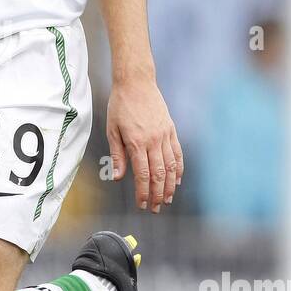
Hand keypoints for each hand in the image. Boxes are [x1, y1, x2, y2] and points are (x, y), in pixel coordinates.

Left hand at [106, 74, 182, 211]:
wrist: (136, 82)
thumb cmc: (120, 105)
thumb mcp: (112, 130)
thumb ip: (117, 155)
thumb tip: (117, 177)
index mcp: (136, 142)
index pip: (142, 174)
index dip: (143, 192)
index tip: (142, 204)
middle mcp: (153, 140)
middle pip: (159, 174)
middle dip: (157, 194)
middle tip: (155, 208)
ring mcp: (164, 135)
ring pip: (171, 166)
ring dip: (169, 186)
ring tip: (166, 199)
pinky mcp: (171, 130)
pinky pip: (177, 153)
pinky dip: (179, 169)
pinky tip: (176, 180)